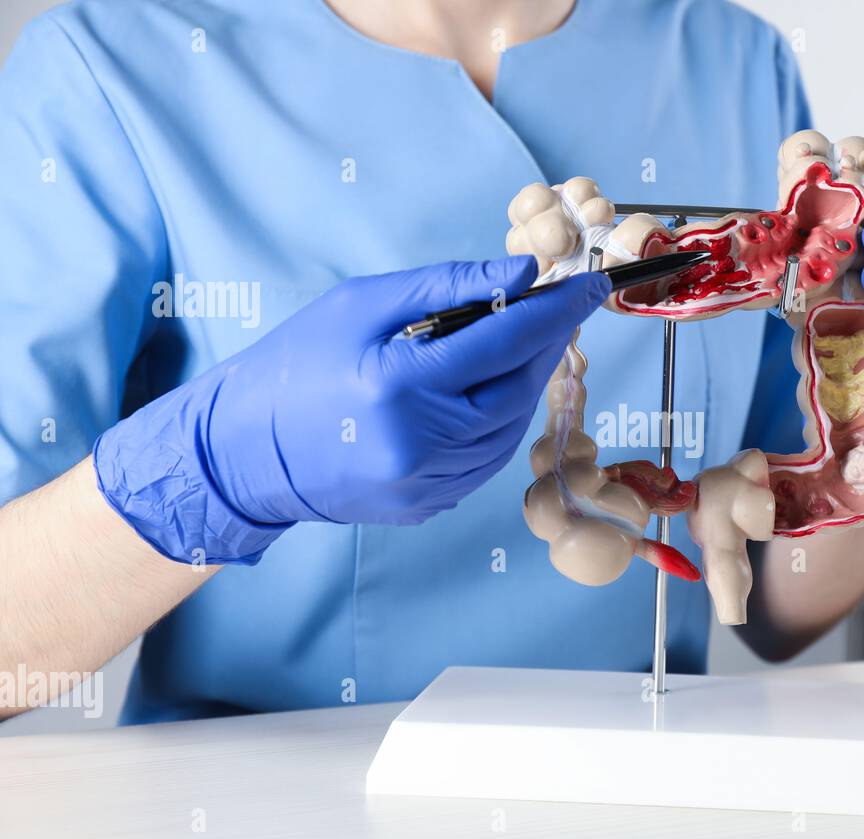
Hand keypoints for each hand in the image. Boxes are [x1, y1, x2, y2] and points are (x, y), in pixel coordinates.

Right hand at [95, 256, 609, 563]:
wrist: (242, 450)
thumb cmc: (295, 363)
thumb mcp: (361, 304)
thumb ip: (446, 288)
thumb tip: (520, 276)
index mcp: (401, 385)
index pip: (505, 341)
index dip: (556, 311)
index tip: (590, 287)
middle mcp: (420, 443)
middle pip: (517, 391)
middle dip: (546, 348)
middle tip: (559, 315)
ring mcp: (424, 483)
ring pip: (509, 431)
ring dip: (528, 386)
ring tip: (526, 349)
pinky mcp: (425, 505)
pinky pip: (486, 461)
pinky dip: (501, 423)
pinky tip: (493, 393)